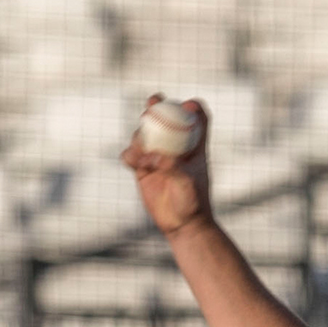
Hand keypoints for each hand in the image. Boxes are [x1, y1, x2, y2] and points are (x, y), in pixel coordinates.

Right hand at [121, 94, 212, 237]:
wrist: (182, 224)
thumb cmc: (194, 202)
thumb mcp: (188, 181)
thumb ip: (175, 166)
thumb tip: (158, 157)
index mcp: (194, 147)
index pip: (197, 120)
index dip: (193, 109)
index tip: (188, 106)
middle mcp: (175, 148)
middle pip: (165, 119)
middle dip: (157, 107)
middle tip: (153, 102)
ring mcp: (157, 156)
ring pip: (144, 135)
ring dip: (140, 136)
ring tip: (144, 156)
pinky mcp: (143, 168)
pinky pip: (131, 155)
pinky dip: (130, 154)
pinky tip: (133, 161)